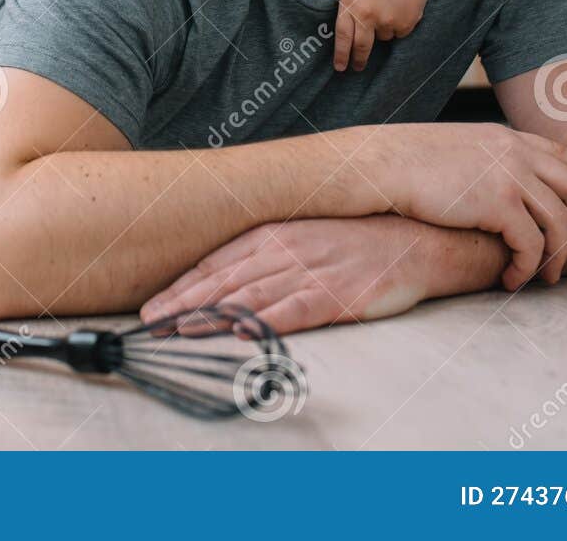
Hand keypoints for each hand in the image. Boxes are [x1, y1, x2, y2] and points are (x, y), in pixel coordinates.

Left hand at [141, 216, 433, 334]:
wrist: (418, 240)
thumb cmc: (356, 240)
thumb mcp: (303, 235)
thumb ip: (265, 254)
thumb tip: (223, 277)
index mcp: (274, 233)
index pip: (216, 262)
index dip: (181, 286)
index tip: (151, 307)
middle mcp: (286, 249)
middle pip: (223, 280)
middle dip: (182, 303)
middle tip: (149, 324)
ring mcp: (311, 271)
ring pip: (250, 296)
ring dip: (211, 315)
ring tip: (178, 331)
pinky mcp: (337, 295)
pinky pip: (296, 310)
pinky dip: (267, 322)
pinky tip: (244, 333)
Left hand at [332, 0, 433, 70]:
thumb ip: (348, 9)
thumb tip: (346, 37)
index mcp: (350, 4)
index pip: (342, 37)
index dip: (341, 55)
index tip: (340, 68)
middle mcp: (367, 15)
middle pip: (361, 47)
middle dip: (359, 60)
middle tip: (357, 67)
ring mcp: (388, 20)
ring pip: (382, 38)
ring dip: (382, 30)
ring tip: (387, 7)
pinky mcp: (406, 22)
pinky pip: (399, 33)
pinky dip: (399, 25)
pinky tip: (400, 7)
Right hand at [369, 123, 566, 289]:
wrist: (380, 164)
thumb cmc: (403, 161)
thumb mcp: (453, 149)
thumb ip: (482, 159)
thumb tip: (489, 181)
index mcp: (503, 137)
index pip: (558, 153)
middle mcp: (515, 153)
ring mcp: (510, 176)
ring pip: (558, 222)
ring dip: (557, 256)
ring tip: (548, 278)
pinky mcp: (498, 204)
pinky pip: (531, 244)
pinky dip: (527, 267)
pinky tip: (513, 279)